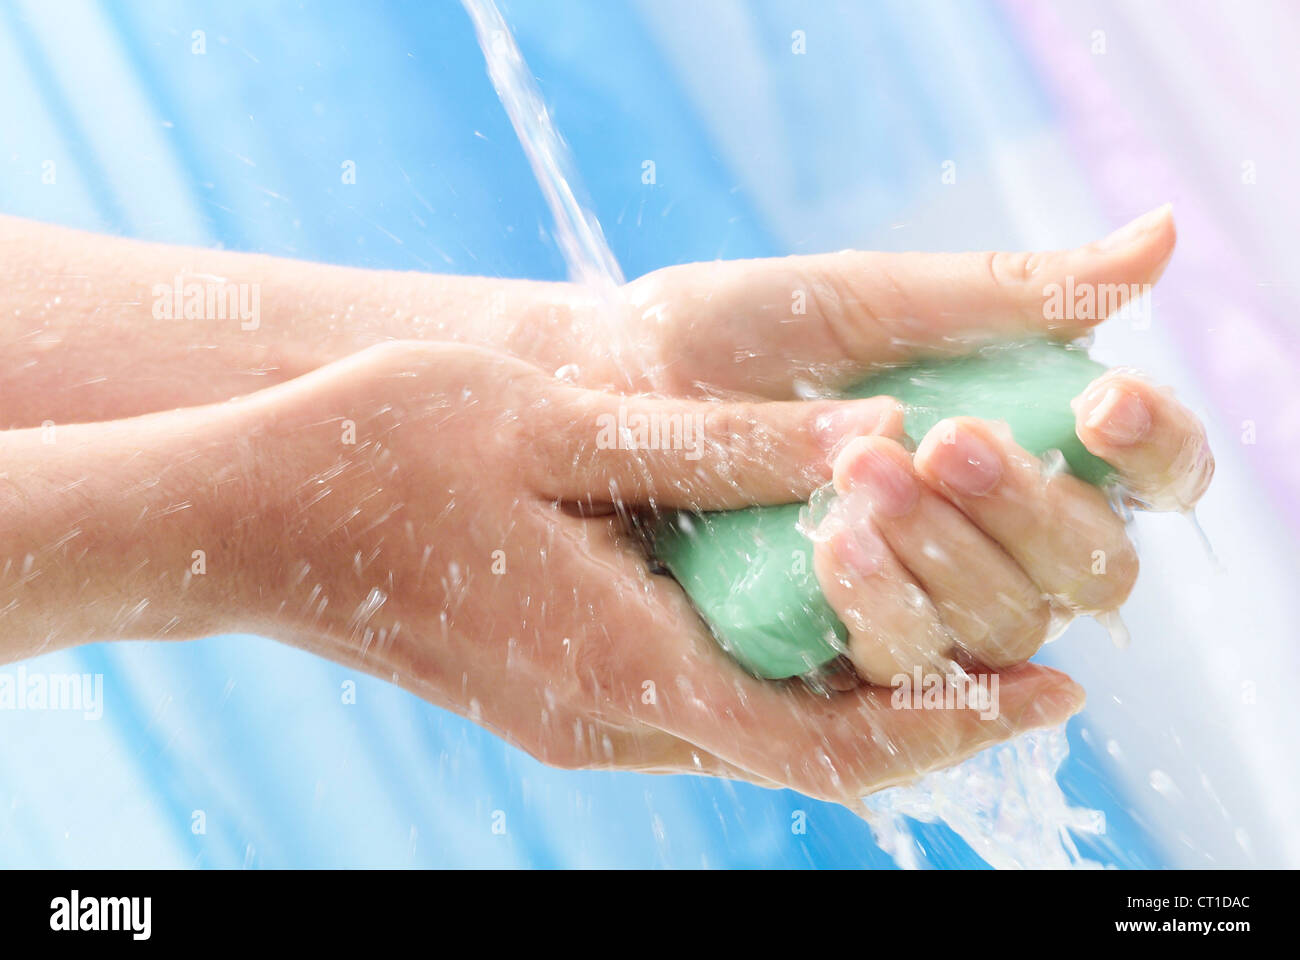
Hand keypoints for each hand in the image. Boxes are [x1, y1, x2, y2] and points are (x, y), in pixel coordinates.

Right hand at [211, 339, 1084, 804]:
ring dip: (855, 688)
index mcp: (620, 667)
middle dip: (928, 708)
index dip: (956, 726)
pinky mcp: (557, 696)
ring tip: (942, 611)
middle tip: (1027, 638)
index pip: (827, 746)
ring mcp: (578, 720)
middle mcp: (609, 723)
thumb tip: (876, 440)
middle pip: (807, 755)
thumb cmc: (389, 453)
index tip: (1056, 685)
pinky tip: (809, 599)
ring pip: (756, 734)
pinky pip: (701, 705)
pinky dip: (779, 669)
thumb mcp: (563, 423)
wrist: (252, 514)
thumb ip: (723, 447)